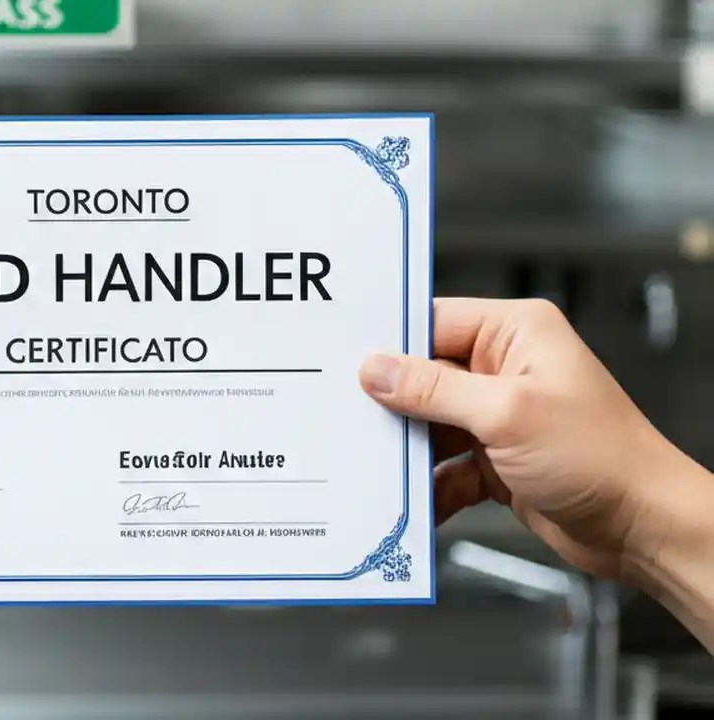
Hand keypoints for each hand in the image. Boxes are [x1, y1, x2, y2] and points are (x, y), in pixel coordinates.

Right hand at [359, 297, 700, 582]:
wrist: (642, 527)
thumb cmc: (602, 458)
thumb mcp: (507, 413)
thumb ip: (434, 390)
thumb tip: (376, 369)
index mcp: (515, 333)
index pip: (433, 323)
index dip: (389, 344)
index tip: (345, 365)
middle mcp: (505, 368)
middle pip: (422, 376)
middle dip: (391, 403)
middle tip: (351, 420)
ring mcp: (498, 416)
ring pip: (428, 425)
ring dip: (406, 450)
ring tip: (376, 466)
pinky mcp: (494, 459)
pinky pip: (443, 467)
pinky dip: (428, 487)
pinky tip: (412, 503)